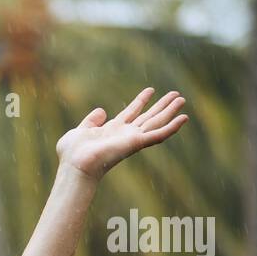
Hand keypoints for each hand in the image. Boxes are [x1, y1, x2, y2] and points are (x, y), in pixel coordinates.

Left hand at [56, 88, 187, 179]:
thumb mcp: (79, 130)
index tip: (150, 90)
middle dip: (162, 105)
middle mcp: (125, 135)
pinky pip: (159, 135)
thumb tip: (102, 111)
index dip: (141, 101)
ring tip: (182, 99)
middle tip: (176, 94)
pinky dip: (172, 127)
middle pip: (148, 117)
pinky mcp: (137, 143)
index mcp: (112, 130)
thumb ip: (90, 121)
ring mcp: (132, 139)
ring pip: (156, 122)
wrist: (75, 165)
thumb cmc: (72, 154)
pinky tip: (184, 118)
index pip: (131, 113)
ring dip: (170, 111)